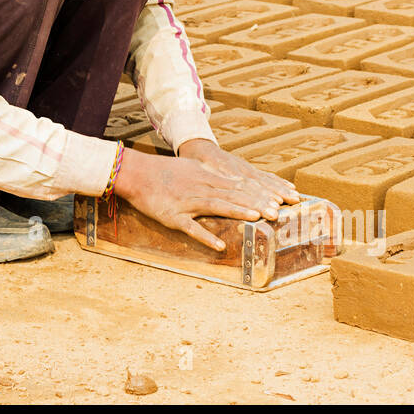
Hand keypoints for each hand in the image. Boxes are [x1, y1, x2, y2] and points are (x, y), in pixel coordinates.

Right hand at [113, 142, 299, 251]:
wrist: (135, 173)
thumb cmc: (164, 171)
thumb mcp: (192, 167)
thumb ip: (214, 175)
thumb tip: (236, 181)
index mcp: (206, 177)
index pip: (238, 185)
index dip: (259, 193)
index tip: (278, 201)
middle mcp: (200, 188)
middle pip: (232, 195)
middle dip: (256, 204)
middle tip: (278, 213)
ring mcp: (187, 202)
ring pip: (216, 206)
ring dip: (237, 212)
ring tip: (257, 219)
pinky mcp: (173, 216)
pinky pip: (191, 228)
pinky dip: (205, 236)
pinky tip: (219, 246)